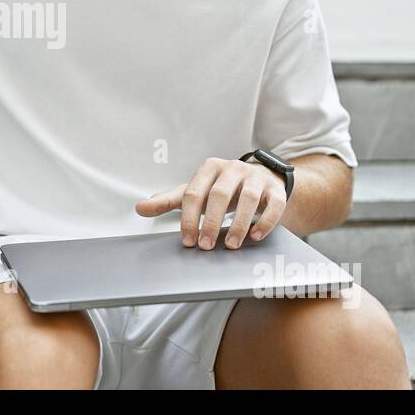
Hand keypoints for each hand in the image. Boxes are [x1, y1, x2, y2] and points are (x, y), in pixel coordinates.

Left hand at [134, 156, 287, 249]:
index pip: (194, 193)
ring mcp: (256, 178)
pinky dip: (265, 221)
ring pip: (249, 198)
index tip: (187, 241)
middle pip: (220, 194)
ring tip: (231, 245)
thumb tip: (139, 208)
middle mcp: (233, 169)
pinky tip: (256, 236)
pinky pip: (273, 204)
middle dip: (211, 222)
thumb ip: (169, 200)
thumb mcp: (196, 191)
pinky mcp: (275, 189)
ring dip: (238, 224)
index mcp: (209, 168)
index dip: (189, 218)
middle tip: (206, 246)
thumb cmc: (222, 188)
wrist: (261, 179)